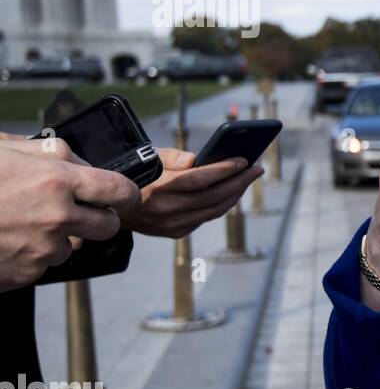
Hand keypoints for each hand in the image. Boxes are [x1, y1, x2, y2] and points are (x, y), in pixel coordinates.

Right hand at [0, 136, 139, 291]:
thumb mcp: (5, 150)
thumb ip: (50, 153)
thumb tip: (78, 161)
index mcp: (56, 181)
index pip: (120, 190)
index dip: (124, 192)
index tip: (121, 194)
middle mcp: (57, 218)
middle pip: (109, 226)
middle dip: (100, 217)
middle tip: (78, 210)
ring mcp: (42, 250)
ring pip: (73, 247)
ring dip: (59, 237)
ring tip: (24, 222)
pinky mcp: (26, 274)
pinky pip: (44, 265)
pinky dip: (32, 255)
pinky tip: (8, 239)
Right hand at [118, 147, 262, 238]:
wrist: (112, 206)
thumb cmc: (136, 175)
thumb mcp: (147, 158)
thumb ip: (172, 156)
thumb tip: (197, 159)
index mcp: (158, 188)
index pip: (199, 179)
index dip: (224, 170)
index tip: (244, 160)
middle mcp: (165, 209)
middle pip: (213, 196)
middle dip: (239, 182)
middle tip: (257, 169)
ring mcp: (171, 224)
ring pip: (213, 210)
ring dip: (235, 194)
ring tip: (249, 178)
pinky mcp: (175, 232)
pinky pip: (205, 218)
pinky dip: (222, 204)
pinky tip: (233, 191)